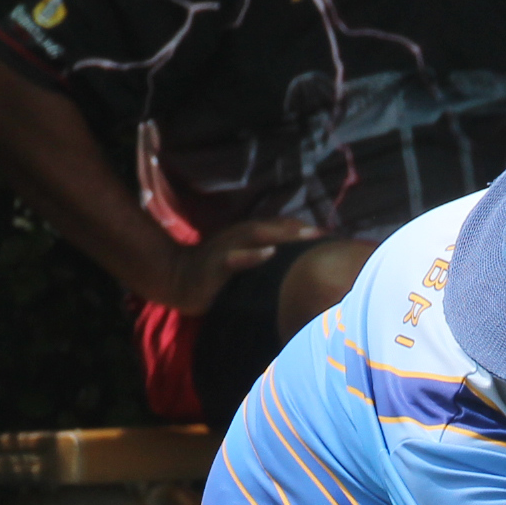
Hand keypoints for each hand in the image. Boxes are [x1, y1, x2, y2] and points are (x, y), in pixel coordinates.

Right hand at [164, 216, 322, 313]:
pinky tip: (269, 254)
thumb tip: (289, 265)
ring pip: (256, 236)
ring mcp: (228, 247)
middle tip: (324, 233)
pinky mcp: (217, 263)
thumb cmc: (212, 272)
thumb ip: (262, 258)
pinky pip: (235, 258)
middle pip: (273, 228)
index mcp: (247, 236)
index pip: (279, 228)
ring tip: (304, 235)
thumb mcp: (240, 261)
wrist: (176, 277)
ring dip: (281, 235)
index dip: (302, 229)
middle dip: (298, 229)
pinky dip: (252, 255)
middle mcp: (240, 236)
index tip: (329, 235)